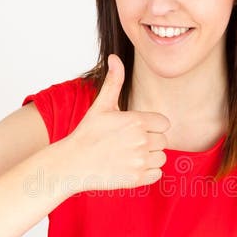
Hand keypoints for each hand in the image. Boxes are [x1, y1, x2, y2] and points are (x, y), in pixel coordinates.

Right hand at [65, 53, 169, 191]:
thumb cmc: (88, 133)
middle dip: (150, 142)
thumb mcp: (101, 105)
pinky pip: (157, 174)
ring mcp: (140, 161)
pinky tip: (130, 167)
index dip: (152, 126)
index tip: (135, 130)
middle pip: (163, 141)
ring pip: (161, 158)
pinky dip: (148, 173)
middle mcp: (142, 140)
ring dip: (150, 158)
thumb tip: (114, 57)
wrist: (72, 164)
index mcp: (137, 121)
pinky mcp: (137, 179)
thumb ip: (114, 81)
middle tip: (128, 144)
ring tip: (128, 155)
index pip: (164, 123)